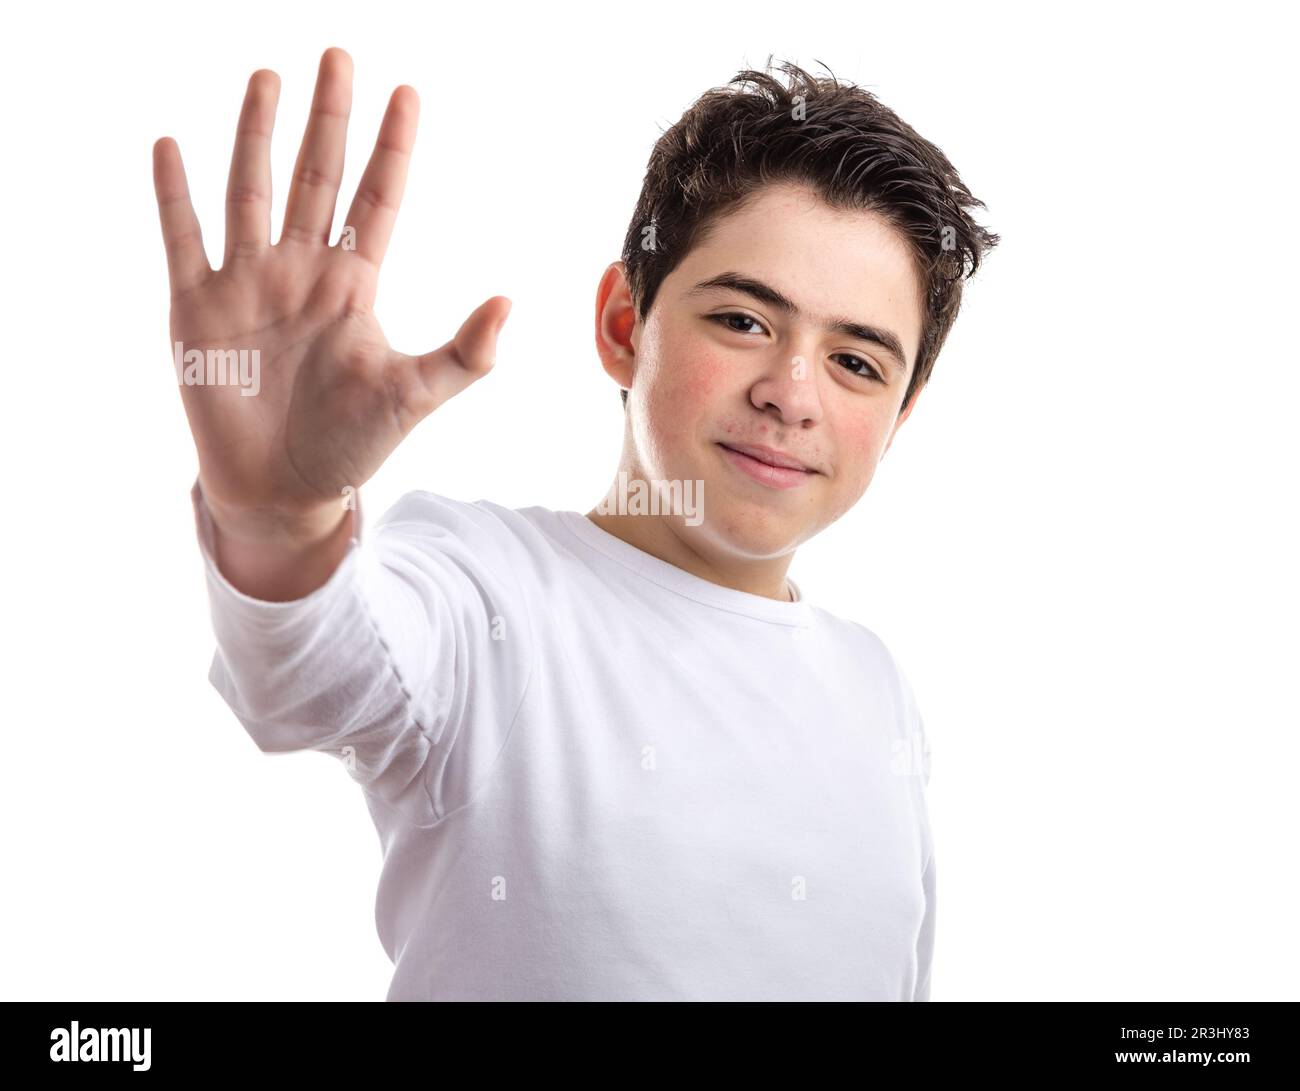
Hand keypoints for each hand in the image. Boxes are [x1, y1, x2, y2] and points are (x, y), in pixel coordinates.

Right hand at [154, 47, 508, 548]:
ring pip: (252, 191)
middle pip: (317, 178)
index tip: (407, 93)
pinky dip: (175, 195)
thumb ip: (463, 354)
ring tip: (267, 78)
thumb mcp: (414, 397)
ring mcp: (248, 284)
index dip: (391, 149)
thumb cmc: (351, 445)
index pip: (377, 200)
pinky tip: (173, 145)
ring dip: (257, 135)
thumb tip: (510, 305)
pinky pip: (184, 238)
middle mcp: (302, 271)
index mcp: (354, 285)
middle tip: (339, 57)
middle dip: (329, 119)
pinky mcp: (197, 308)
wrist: (283, 488)